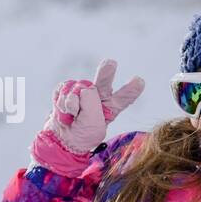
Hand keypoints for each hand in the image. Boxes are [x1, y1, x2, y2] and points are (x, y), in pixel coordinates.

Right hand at [31, 59, 143, 175]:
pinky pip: (64, 89)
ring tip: (71, 116)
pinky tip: (63, 110)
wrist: (61, 138)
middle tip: (111, 63)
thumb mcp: (93, 126)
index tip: (140, 81)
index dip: (131, 90)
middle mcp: (98, 96)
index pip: (123, 97)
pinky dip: (61, 102)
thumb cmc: (81, 134)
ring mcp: (82, 91)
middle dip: (106, 73)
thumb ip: (92, 106)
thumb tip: (83, 90)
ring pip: (77, 88)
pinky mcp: (68, 88)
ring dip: (71, 104)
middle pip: (103, 82)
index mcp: (111, 107)